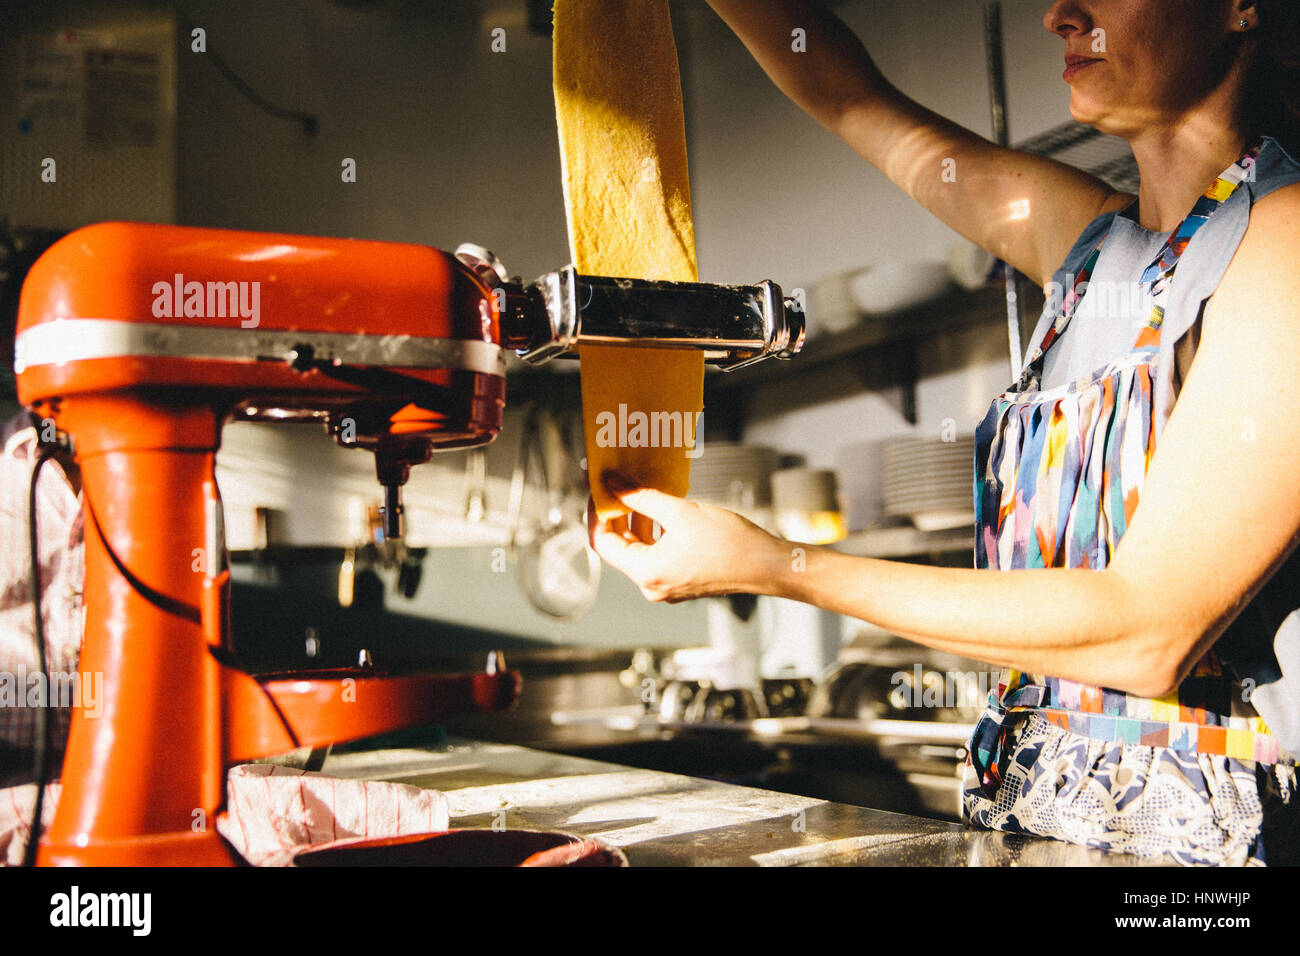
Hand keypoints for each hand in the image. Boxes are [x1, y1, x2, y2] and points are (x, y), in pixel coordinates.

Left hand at [587, 473, 785, 602]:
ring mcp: (667, 587)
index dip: (597, 512)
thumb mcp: (680, 512)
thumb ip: (641, 497)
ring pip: (640, 550)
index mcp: (646, 573)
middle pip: (620, 547)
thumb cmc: (729, 543)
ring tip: (641, 491)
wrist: (768, 566)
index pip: (603, 542)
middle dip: (618, 514)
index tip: (599, 488)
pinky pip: (657, 556)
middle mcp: (651, 586)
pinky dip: (655, 533)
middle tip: (618, 483)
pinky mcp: (681, 582)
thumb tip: (613, 483)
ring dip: (638, 522)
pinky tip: (663, 510)